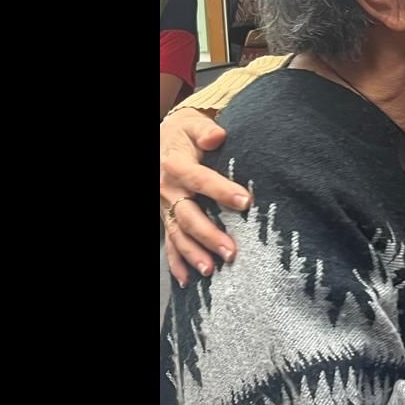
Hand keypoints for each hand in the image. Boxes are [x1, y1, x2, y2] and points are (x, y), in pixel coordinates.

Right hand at [160, 109, 251, 286]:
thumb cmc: (182, 133)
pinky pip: (169, 242)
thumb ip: (204, 130)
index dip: (222, 191)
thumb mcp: (191, 123)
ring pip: (177, 234)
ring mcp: (163, 206)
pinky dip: (176, 262)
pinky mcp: (164, 217)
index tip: (246, 201)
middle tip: (232, 252)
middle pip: (188, 215)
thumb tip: (218, 136)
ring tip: (211, 271)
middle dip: (209, 235)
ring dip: (194, 254)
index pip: (201, 180)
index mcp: (176, 166)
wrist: (159, 141)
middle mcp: (167, 189)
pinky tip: (187, 280)